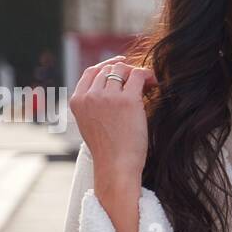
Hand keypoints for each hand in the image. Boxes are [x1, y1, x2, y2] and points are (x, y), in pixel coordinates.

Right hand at [69, 54, 158, 183]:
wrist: (116, 166)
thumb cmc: (108, 151)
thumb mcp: (90, 124)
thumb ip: (94, 105)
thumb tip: (113, 86)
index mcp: (77, 101)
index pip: (91, 72)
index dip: (108, 65)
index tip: (122, 66)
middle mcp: (90, 96)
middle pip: (109, 69)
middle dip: (126, 72)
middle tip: (140, 83)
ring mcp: (107, 97)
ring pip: (123, 69)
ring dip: (137, 74)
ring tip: (148, 85)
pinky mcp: (127, 100)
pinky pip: (138, 75)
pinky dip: (148, 75)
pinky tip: (153, 84)